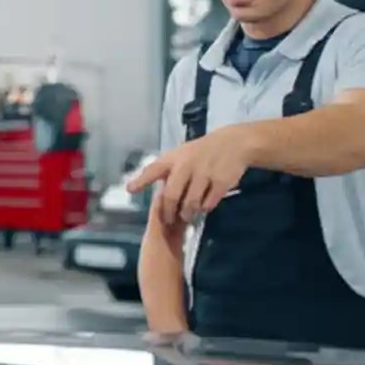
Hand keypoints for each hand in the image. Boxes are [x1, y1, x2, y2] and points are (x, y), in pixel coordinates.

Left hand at [127, 126, 253, 224]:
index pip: (153, 169)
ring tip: (187, 215)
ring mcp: (204, 174)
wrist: (233, 144)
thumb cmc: (200, 152)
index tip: (130, 189)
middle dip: (168, 212)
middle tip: (168, 220)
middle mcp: (186, 165)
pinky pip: (208, 204)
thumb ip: (168, 171)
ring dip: (187, 213)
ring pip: (190, 204)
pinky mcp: (221, 182)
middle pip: (171, 196)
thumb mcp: (181, 155)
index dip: (141, 180)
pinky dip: (204, 208)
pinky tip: (204, 206)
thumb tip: (153, 192)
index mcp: (173, 158)